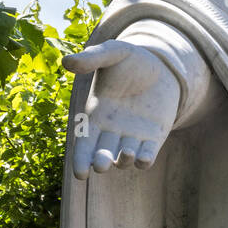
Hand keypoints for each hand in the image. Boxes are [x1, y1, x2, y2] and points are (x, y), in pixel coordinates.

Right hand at [63, 39, 180, 180]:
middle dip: (101, 161)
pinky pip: (147, 154)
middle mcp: (111, 130)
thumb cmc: (130, 59)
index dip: (80, 159)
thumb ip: (91, 58)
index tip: (80, 174)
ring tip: (126, 153)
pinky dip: (144, 160)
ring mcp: (133, 135)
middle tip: (101, 165)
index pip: (84, 142)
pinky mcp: (154, 136)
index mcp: (95, 115)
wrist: (161, 64)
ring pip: (124, 157)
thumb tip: (66, 62)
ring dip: (124, 160)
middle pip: (102, 153)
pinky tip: (144, 159)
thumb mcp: (112, 54)